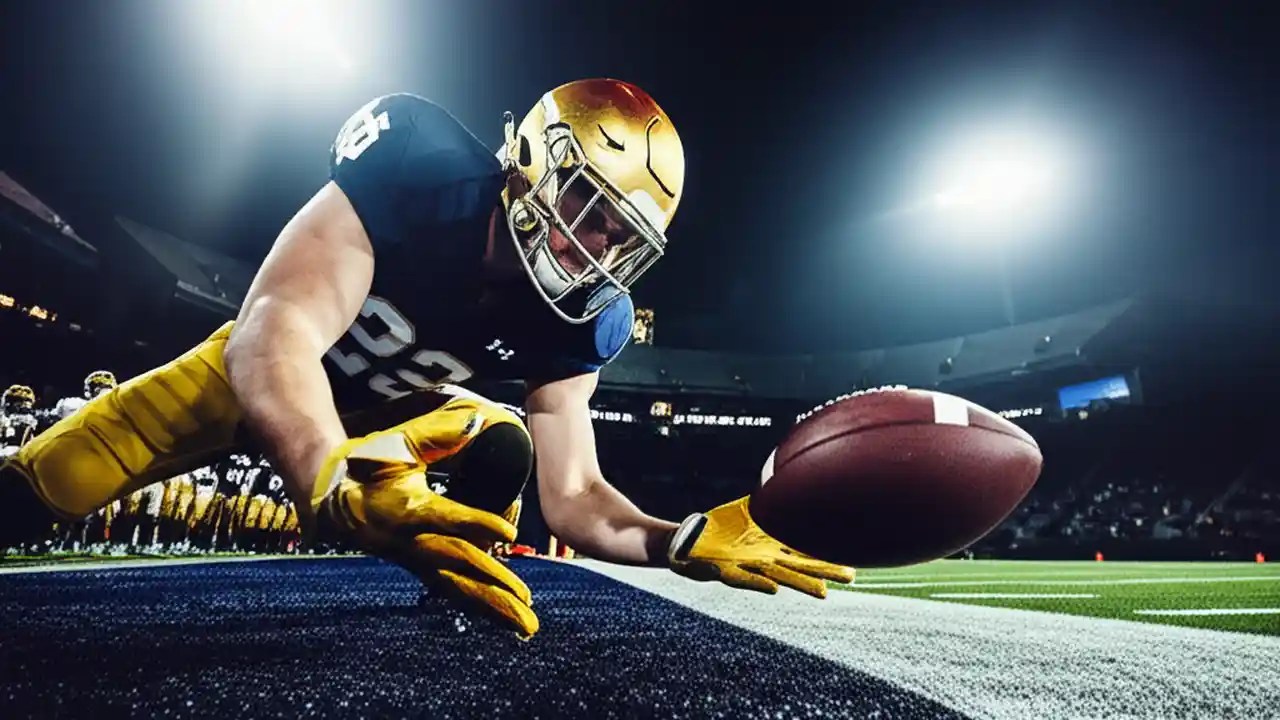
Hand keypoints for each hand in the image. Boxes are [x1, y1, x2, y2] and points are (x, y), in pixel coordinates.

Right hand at [311, 428, 537, 637]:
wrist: (329, 495)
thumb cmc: (368, 465)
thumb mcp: (399, 444)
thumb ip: (438, 434)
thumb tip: (476, 420)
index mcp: (408, 508)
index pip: (447, 519)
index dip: (477, 525)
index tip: (508, 534)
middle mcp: (412, 541)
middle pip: (458, 566)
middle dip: (494, 586)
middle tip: (527, 603)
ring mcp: (414, 558)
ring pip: (456, 589)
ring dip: (492, 609)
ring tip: (525, 627)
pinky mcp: (417, 567)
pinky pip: (450, 591)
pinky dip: (477, 607)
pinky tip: (503, 620)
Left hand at [668, 496, 854, 596]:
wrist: (687, 540)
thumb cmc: (719, 526)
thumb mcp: (745, 509)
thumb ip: (764, 497)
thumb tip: (778, 476)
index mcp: (770, 545)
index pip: (803, 549)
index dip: (824, 550)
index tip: (849, 552)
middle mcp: (765, 558)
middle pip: (801, 566)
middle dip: (825, 570)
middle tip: (852, 576)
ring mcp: (749, 566)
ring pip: (781, 577)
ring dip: (801, 584)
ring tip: (824, 593)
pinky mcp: (727, 572)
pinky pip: (745, 579)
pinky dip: (759, 583)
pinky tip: (775, 589)